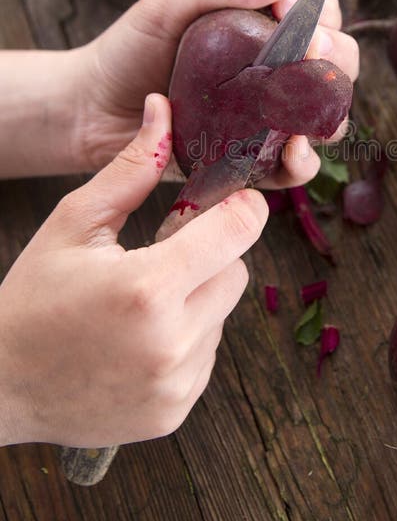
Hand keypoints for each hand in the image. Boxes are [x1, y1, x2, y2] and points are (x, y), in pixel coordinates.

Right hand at [0, 95, 267, 446]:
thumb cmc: (31, 297)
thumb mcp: (74, 223)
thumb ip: (130, 169)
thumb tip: (164, 108)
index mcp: (148, 288)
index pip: (239, 231)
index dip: (241, 206)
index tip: (230, 198)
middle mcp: (171, 342)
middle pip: (237, 272)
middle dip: (210, 255)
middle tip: (161, 254)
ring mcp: (176, 385)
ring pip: (223, 314)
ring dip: (196, 298)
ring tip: (139, 303)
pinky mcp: (175, 412)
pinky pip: (206, 355)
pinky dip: (185, 339)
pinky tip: (138, 338)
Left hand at [75, 0, 358, 187]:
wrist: (90, 109)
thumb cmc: (128, 50)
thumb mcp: (170, 4)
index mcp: (264, 31)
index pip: (320, 16)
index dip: (320, 13)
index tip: (288, 9)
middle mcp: (275, 75)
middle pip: (339, 66)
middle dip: (335, 58)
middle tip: (307, 52)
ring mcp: (267, 121)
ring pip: (328, 118)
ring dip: (330, 111)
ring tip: (306, 104)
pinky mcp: (251, 163)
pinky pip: (294, 168)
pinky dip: (304, 161)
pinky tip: (292, 149)